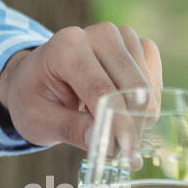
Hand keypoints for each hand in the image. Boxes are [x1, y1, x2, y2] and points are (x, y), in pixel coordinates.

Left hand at [0, 23, 161, 149]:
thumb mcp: (39, 119)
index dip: (118, 124)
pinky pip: (153, 77)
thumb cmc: (33, 97)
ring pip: (147, 84)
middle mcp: (98, 33)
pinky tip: (125, 111)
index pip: (103, 90)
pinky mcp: (134, 44)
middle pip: (132, 86)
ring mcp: (120, 35)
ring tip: (115, 131)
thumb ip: (70, 128)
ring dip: (139, 115)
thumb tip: (100, 142)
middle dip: (132, 124)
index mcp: (67, 46)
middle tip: (124, 153)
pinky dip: (147, 101)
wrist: (34, 76)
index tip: (126, 153)